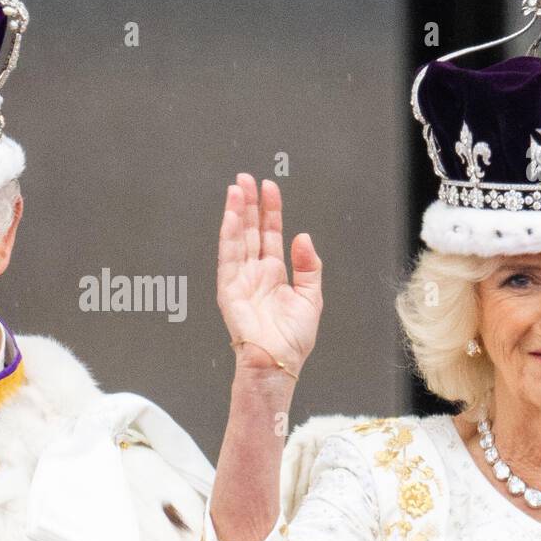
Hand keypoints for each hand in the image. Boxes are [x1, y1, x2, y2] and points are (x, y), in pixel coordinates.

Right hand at [216, 173, 322, 378]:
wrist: (278, 362)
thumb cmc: (293, 339)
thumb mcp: (311, 297)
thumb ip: (308, 266)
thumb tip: (302, 237)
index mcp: (275, 274)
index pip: (270, 234)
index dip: (270, 211)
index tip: (269, 188)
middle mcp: (256, 273)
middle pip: (251, 231)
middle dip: (249, 204)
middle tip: (246, 178)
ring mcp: (241, 279)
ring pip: (238, 239)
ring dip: (236, 213)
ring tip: (236, 189)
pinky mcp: (229, 289)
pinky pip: (228, 258)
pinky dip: (228, 236)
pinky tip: (230, 217)